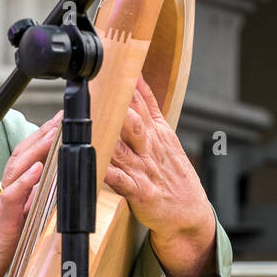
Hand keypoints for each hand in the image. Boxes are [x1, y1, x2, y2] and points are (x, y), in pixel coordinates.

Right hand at [0, 109, 60, 276]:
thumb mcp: (18, 221)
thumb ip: (30, 203)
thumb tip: (49, 188)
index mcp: (8, 193)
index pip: (25, 160)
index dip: (40, 140)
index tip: (56, 124)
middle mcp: (3, 192)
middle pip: (21, 156)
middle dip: (41, 135)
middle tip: (59, 118)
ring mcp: (1, 203)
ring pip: (17, 168)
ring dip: (37, 149)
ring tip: (54, 133)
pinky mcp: (3, 219)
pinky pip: (12, 195)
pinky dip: (26, 180)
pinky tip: (38, 168)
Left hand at [105, 76, 217, 276]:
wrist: (189, 214)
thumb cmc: (172, 176)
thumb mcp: (166, 138)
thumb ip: (150, 111)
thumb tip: (137, 81)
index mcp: (157, 133)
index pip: (142, 101)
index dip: (128, 83)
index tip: (113, 62)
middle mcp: (151, 148)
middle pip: (133, 120)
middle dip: (116, 105)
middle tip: (96, 88)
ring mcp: (146, 169)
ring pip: (124, 147)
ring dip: (106, 135)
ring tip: (88, 121)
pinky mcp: (140, 192)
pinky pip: (120, 181)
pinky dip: (107, 173)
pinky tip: (94, 165)